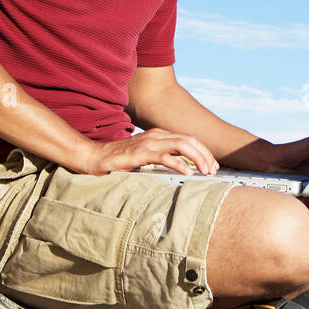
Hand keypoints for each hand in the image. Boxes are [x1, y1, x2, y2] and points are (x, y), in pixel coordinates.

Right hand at [85, 127, 219, 175]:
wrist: (95, 157)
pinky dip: (179, 164)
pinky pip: (164, 156)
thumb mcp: (146, 156)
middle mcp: (157, 135)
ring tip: (205, 171)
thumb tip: (183, 168)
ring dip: (197, 158)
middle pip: (190, 140)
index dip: (204, 151)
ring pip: (181, 145)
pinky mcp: (140, 153)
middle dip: (205, 155)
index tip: (212, 165)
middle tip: (214, 170)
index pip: (189, 139)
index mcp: (160, 135)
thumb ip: (162, 157)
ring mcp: (149, 143)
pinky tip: (187, 172)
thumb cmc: (120, 159)